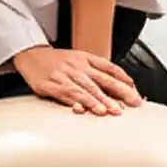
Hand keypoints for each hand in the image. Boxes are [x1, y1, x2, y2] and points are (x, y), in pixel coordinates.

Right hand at [13, 46, 143, 114]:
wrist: (30, 55)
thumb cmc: (57, 60)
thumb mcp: (80, 57)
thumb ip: (102, 68)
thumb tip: (127, 83)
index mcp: (85, 59)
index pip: (109, 69)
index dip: (124, 82)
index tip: (136, 95)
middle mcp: (76, 67)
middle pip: (100, 81)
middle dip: (116, 94)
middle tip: (129, 105)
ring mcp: (62, 75)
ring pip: (83, 89)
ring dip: (96, 100)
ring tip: (107, 111)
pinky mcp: (49, 84)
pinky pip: (63, 94)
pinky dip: (73, 101)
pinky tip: (81, 108)